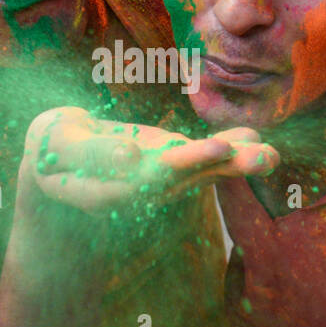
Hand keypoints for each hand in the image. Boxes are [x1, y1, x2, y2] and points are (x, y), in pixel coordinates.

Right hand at [19, 106, 277, 214]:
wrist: (60, 159)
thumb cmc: (54, 149)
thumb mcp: (59, 146)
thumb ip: (91, 153)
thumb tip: (131, 157)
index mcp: (112, 189)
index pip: (147, 181)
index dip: (183, 166)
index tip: (217, 151)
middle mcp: (143, 189)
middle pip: (186, 178)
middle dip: (227, 166)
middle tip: (261, 157)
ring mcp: (161, 178)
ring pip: (202, 171)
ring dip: (238, 162)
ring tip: (271, 155)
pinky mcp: (171, 163)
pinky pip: (204, 157)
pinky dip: (229, 147)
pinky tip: (255, 137)